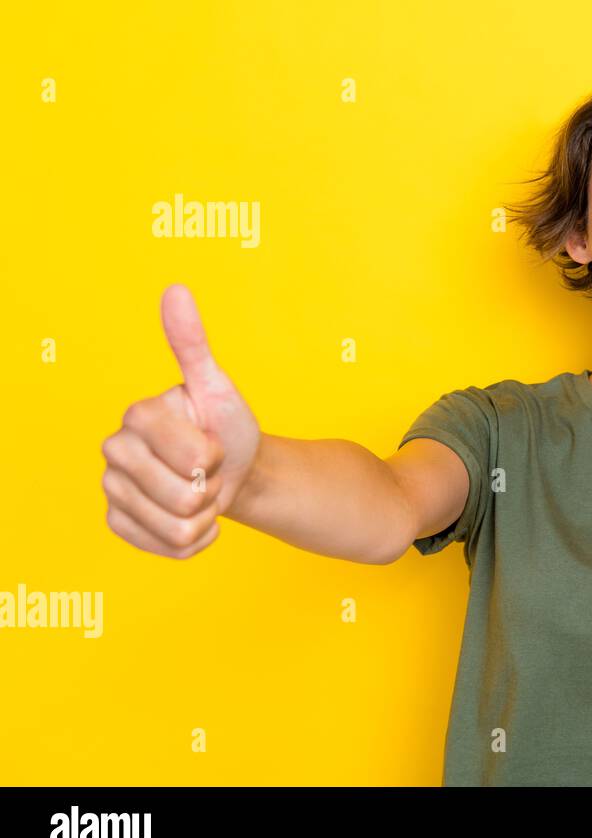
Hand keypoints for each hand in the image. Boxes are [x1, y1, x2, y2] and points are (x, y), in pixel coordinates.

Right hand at [101, 284, 261, 557]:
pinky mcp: (119, 524)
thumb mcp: (218, 386)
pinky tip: (194, 517)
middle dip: (212, 489)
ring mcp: (113, 490)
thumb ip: (193, 343)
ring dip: (206, 515)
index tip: (212, 442)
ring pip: (178, 527)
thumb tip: (175, 290)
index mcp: (138, 415)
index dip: (215, 457)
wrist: (232, 469)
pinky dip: (197, 539)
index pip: (194, 459)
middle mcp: (114, 451)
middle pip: (184, 498)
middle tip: (207, 471)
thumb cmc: (225, 426)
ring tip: (201, 490)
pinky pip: (169, 548)